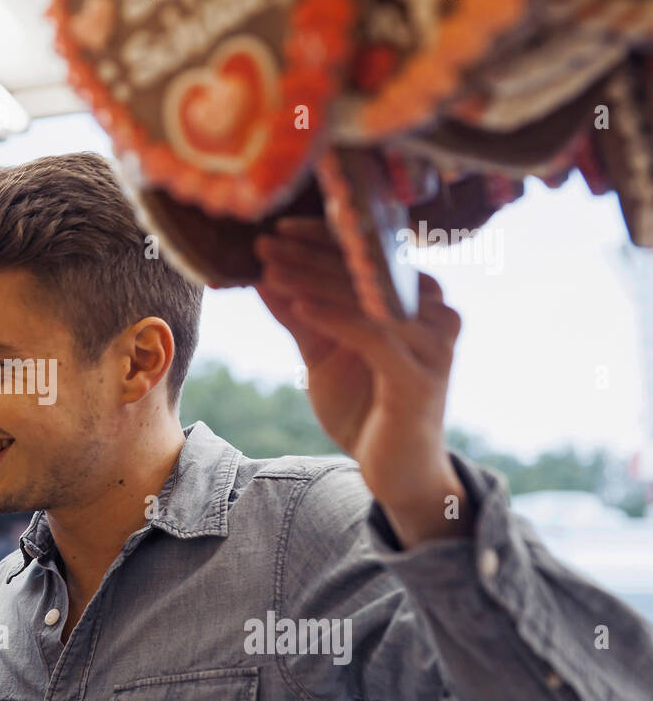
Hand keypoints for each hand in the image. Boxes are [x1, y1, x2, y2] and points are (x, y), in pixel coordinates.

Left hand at [253, 217, 468, 546]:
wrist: (397, 473)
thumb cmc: (365, 408)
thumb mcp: (323, 354)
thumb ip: (300, 314)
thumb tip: (263, 272)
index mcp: (419, 299)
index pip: (370, 255)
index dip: (323, 238)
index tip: (275, 227)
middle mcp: (437, 313)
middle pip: (367, 272)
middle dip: (310, 255)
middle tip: (264, 242)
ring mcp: (435, 345)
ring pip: (366, 300)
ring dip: (314, 281)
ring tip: (271, 269)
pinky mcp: (422, 378)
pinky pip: (373, 337)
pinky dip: (334, 318)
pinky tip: (298, 305)